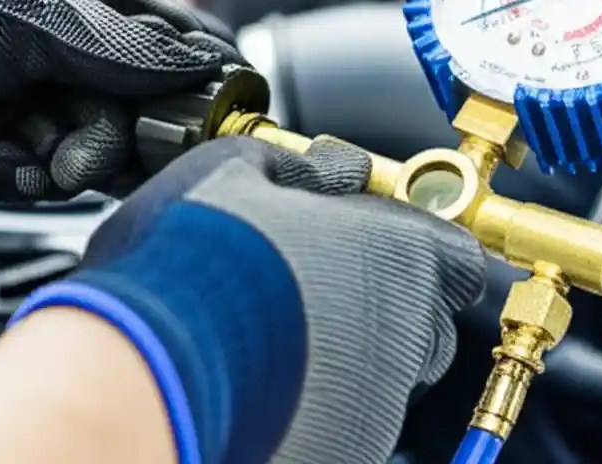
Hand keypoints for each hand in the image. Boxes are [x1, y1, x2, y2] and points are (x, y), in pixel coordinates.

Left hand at [0, 0, 242, 199]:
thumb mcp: (46, 17)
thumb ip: (131, 48)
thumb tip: (208, 63)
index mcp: (97, 2)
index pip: (174, 48)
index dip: (193, 90)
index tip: (202, 127)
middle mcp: (75, 53)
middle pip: (135, 119)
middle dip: (108, 144)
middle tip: (79, 151)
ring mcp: (37, 99)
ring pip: (90, 157)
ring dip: (56, 165)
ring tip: (17, 149)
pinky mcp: (0, 142)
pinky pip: (36, 179)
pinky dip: (12, 176)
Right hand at [16, 136, 485, 463]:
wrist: (144, 376)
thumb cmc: (190, 269)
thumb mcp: (237, 171)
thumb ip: (306, 166)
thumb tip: (334, 169)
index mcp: (399, 255)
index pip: (457, 256)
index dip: (422, 248)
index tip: (384, 241)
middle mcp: (404, 333)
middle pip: (427, 320)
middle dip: (386, 304)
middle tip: (317, 287)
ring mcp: (376, 402)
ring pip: (387, 376)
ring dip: (350, 354)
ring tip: (278, 337)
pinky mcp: (343, 448)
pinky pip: (348, 420)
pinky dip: (319, 402)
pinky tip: (266, 381)